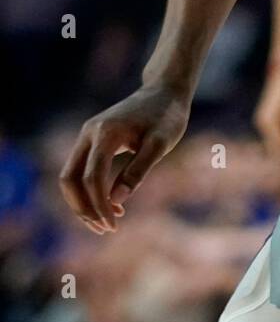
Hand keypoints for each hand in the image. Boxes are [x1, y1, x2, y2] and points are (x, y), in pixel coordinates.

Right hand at [59, 84, 189, 233]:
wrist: (164, 91)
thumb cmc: (167, 117)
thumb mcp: (160, 144)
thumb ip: (138, 170)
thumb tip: (116, 200)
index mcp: (105, 133)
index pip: (92, 177)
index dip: (99, 205)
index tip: (113, 225)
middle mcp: (89, 133)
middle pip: (69, 179)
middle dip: (83, 208)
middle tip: (106, 229)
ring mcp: (87, 136)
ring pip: (70, 176)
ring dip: (83, 202)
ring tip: (107, 222)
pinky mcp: (92, 141)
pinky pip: (80, 170)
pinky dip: (88, 190)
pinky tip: (110, 204)